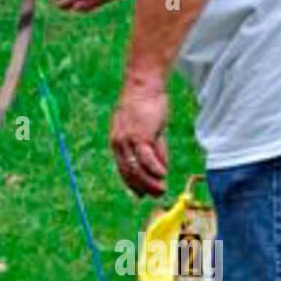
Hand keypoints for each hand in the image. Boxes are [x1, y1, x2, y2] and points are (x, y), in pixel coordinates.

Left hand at [110, 79, 167, 196]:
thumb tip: (163, 170)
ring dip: (150, 182)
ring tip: (162, 190)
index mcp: (117, 142)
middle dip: (143, 187)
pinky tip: (163, 175)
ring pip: (137, 169)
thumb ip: (155, 150)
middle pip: (129, 172)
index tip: (142, 194)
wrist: (143, 86)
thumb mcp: (148, 130)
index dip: (133, 184)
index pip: (123, 169)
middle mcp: (119, 143)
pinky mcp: (140, 135)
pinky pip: (147, 158)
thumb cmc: (146, 105)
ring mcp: (128, 140)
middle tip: (157, 195)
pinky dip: (155, 169)